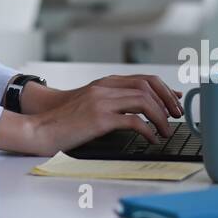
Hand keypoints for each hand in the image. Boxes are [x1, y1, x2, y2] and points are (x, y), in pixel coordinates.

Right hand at [0, 75, 183, 155]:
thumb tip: (139, 111)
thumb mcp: (90, 103)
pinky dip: (148, 130)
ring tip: (166, 130)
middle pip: (147, 86)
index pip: (144, 79)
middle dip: (167, 101)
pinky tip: (151, 139)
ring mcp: (101, 102)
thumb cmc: (66, 121)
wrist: (41, 128)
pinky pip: (133, 121)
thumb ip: (111, 101)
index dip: (164, 90)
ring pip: (144, 100)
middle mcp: (105, 88)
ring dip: (161, 116)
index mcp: (104, 83)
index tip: (176, 102)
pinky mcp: (99, 119)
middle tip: (176, 117)